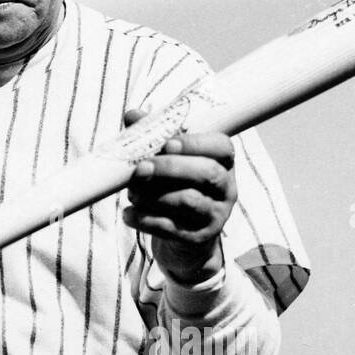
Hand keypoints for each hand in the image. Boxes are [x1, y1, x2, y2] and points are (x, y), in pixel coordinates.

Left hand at [122, 108, 236, 285]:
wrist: (185, 238)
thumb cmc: (176, 187)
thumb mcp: (170, 161)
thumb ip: (153, 136)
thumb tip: (132, 115)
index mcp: (222, 163)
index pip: (222, 147)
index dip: (195, 143)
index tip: (167, 143)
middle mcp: (226, 189)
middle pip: (207, 174)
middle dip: (170, 168)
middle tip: (141, 169)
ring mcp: (215, 215)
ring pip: (189, 201)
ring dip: (154, 195)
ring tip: (131, 192)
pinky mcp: (198, 238)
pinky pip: (172, 228)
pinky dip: (146, 220)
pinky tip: (128, 214)